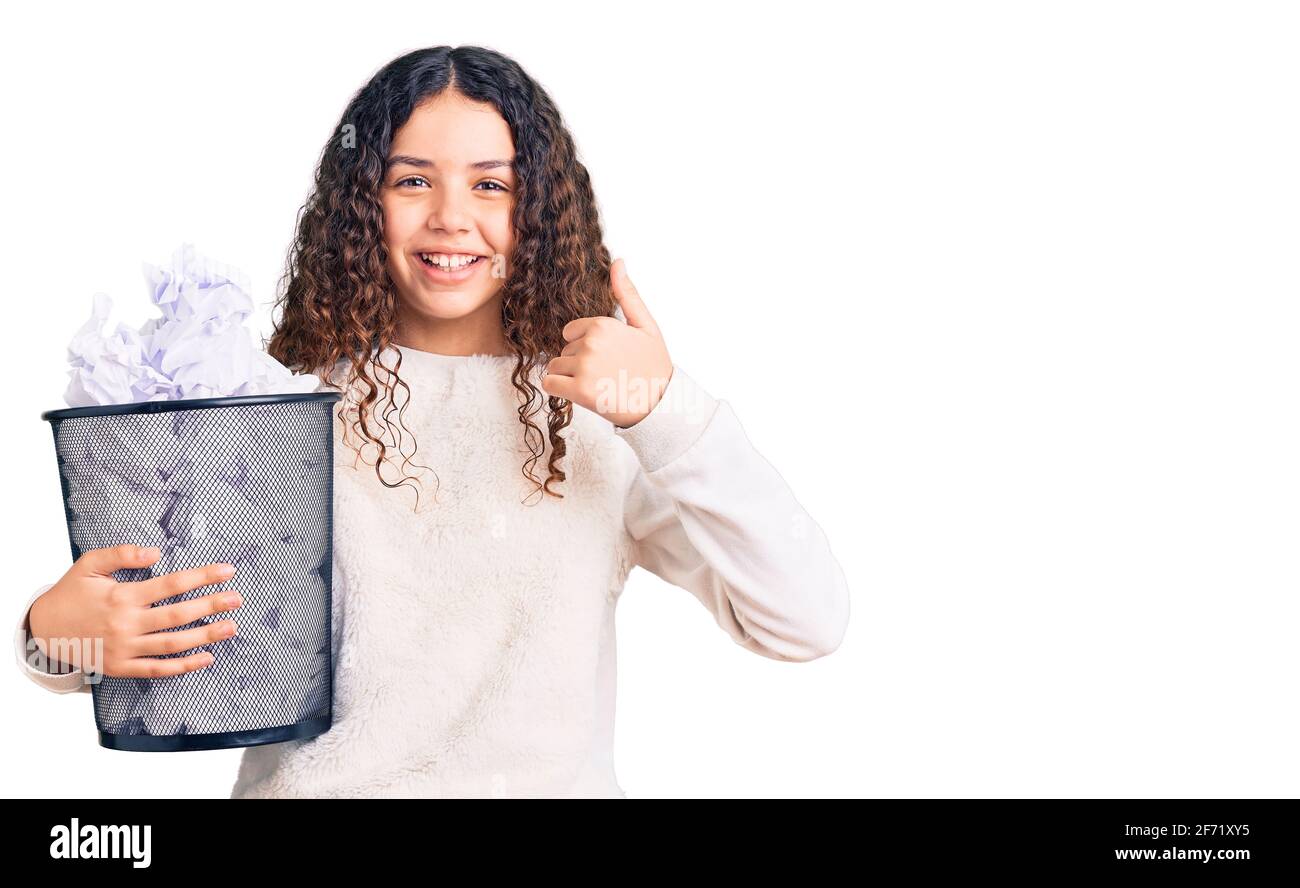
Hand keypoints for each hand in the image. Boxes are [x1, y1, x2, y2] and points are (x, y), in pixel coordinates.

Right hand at [27, 544, 242, 680]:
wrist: (43, 630)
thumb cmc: (71, 594)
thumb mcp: (89, 564)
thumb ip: (121, 554)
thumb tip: (155, 552)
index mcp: (122, 596)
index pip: (171, 585)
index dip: (202, 577)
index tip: (227, 571)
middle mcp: (126, 624)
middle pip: (178, 615)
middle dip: (211, 606)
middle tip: (237, 599)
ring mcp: (125, 648)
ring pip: (173, 644)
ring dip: (206, 636)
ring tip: (231, 627)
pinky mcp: (122, 667)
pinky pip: (157, 670)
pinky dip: (183, 667)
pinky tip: (206, 658)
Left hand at [542, 258, 673, 427]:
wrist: (660, 405)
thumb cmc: (654, 366)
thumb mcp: (646, 325)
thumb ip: (627, 294)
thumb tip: (618, 262)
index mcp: (602, 324)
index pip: (570, 332)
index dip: (584, 346)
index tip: (605, 358)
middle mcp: (590, 343)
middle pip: (564, 350)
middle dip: (578, 362)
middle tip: (605, 374)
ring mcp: (584, 367)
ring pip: (555, 367)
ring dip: (569, 378)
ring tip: (596, 385)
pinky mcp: (579, 391)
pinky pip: (549, 384)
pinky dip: (559, 390)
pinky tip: (581, 394)